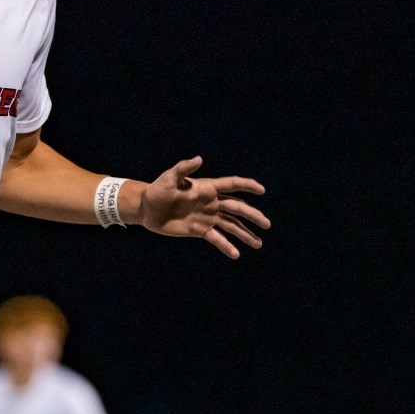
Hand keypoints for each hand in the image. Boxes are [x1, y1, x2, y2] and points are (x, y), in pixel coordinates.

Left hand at [136, 157, 269, 258]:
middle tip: (267, 224)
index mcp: (207, 188)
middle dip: (252, 215)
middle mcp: (211, 203)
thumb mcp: (169, 178)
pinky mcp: (200, 231)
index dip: (247, 186)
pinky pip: (217, 239)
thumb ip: (183, 169)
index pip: (231, 185)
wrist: (147, 210)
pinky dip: (226, 246)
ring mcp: (207, 218)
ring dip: (245, 234)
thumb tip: (199, 158)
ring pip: (231, 225)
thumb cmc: (157, 190)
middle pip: (237, 208)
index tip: (261, 190)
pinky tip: (236, 254)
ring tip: (258, 244)